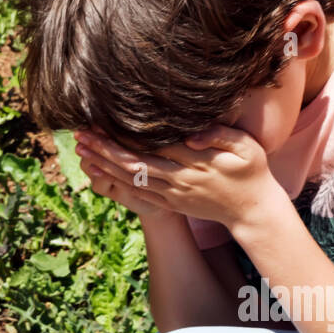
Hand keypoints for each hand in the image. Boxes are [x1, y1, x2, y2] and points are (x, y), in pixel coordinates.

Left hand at [76, 125, 281, 228]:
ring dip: (105, 165)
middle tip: (80, 135)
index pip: (153, 145)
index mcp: (195, 163)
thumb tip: (191, 134)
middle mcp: (180, 180)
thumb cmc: (252, 172)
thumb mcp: (246, 148)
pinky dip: (116, 182)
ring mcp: (173, 194)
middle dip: (105, 150)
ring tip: (82, 151)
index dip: (127, 134)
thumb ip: (220, 135)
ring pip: (132, 179)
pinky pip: (138, 193)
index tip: (104, 121)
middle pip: (134, 163)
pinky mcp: (171, 203)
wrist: (253, 211)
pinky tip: (100, 172)